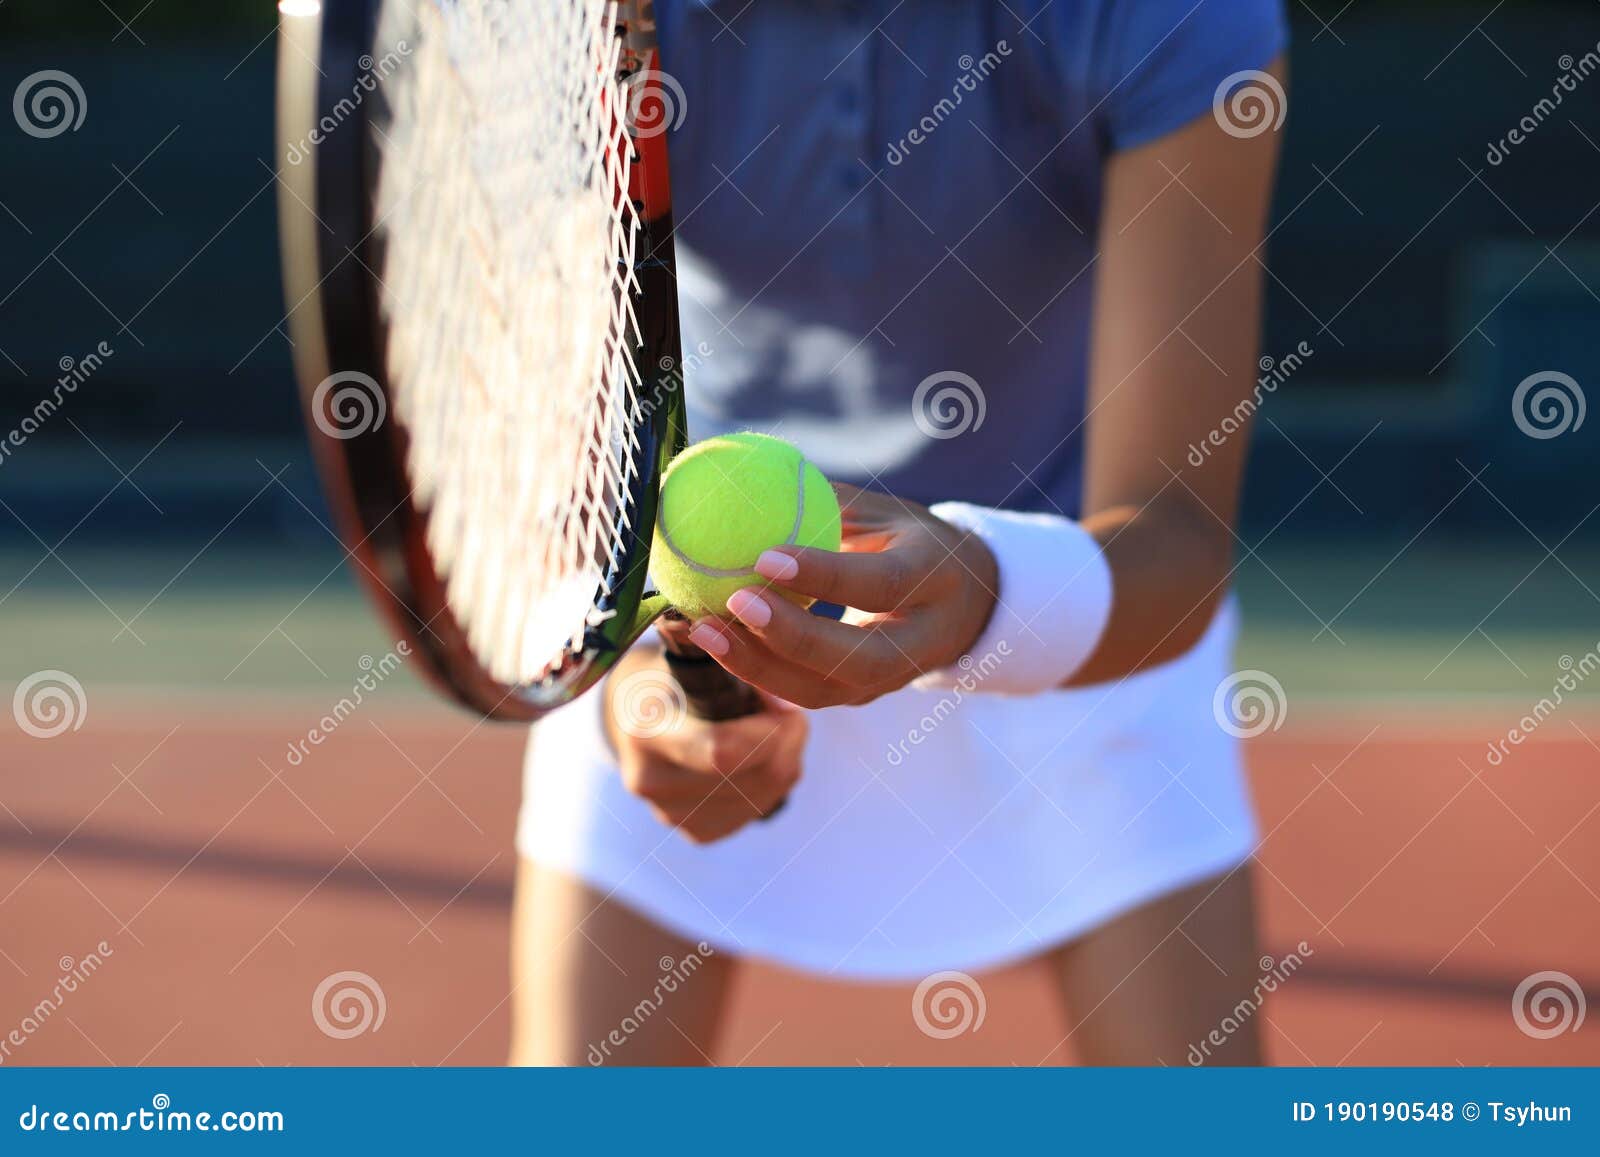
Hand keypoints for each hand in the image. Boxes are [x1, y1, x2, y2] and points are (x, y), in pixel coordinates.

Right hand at [603, 646, 805, 843]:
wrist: (635, 714)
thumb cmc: (672, 676)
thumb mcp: (690, 657)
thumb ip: (733, 663)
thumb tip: (783, 682)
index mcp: (645, 734)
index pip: (723, 751)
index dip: (770, 727)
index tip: (785, 700)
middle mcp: (653, 782)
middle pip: (753, 776)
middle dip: (787, 740)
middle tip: (791, 711)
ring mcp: (673, 815)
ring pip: (766, 795)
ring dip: (787, 757)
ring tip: (778, 727)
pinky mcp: (697, 831)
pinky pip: (760, 809)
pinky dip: (774, 780)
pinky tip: (763, 755)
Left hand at [685, 484, 998, 707]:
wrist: (967, 607)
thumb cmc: (910, 541)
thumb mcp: (886, 512)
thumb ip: (827, 502)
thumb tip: (746, 473)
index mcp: (934, 579)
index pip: (879, 584)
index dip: (823, 576)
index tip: (764, 556)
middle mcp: (918, 641)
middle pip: (856, 657)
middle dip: (791, 637)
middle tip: (734, 602)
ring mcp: (889, 681)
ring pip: (821, 689)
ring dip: (756, 663)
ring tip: (702, 627)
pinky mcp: (859, 698)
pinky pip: (802, 692)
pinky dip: (753, 668)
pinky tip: (711, 637)